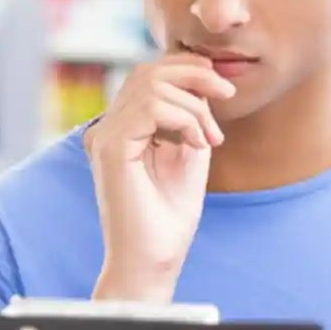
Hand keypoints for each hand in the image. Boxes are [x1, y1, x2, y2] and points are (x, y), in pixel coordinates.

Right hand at [85, 53, 234, 302]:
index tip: (223, 92)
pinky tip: (196, 144)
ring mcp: (104, 135)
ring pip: (152, 85)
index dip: (188, 70)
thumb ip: (189, 116)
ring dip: (195, 106)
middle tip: (226, 97)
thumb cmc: (169, 216)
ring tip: (209, 138)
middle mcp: (106, 127)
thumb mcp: (188, 151)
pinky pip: (151, 108)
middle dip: (195, 75)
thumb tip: (201, 79)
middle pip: (147, 70)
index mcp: (121, 127)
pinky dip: (184, 119)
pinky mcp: (110, 147)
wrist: (154, 259)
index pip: (148, 75)